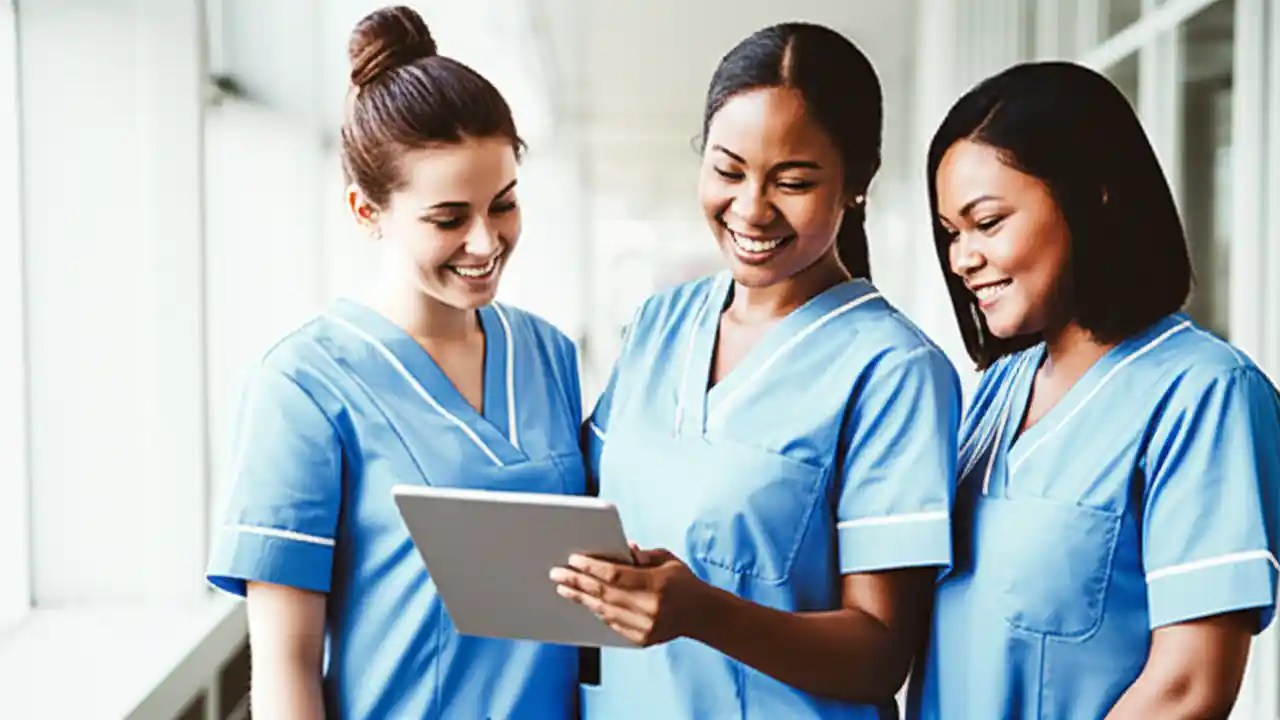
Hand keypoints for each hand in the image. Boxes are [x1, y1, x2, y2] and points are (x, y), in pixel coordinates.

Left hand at [550, 545, 709, 646]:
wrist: (702, 614)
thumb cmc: (683, 581)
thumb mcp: (666, 560)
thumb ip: (642, 555)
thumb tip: (621, 549)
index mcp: (656, 584)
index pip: (615, 575)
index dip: (591, 567)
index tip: (573, 559)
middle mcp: (649, 607)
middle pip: (604, 593)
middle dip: (577, 582)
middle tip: (557, 574)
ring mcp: (645, 626)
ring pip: (604, 610)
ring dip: (581, 598)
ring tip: (564, 588)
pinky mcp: (641, 639)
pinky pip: (612, 624)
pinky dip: (597, 611)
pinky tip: (585, 602)